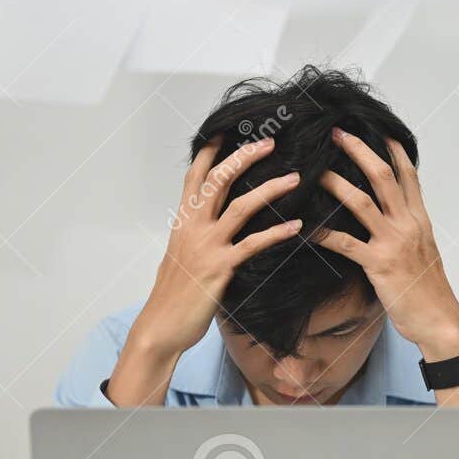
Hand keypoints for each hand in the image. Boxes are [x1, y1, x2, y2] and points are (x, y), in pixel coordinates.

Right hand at [129, 136, 302, 357]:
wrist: (161, 327)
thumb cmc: (172, 296)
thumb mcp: (179, 257)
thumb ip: (193, 236)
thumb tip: (206, 225)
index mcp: (182, 222)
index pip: (195, 178)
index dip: (209, 152)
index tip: (225, 131)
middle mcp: (192, 227)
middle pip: (218, 180)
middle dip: (244, 157)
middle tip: (269, 143)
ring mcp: (206, 246)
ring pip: (239, 206)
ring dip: (269, 190)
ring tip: (294, 179)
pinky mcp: (220, 267)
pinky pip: (253, 244)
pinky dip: (277, 233)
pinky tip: (297, 226)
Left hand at [311, 128, 458, 361]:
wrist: (441, 321)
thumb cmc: (430, 292)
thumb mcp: (424, 253)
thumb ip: (408, 231)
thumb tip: (393, 217)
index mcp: (420, 220)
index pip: (408, 175)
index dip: (393, 149)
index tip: (378, 129)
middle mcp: (408, 225)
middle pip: (383, 176)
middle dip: (360, 151)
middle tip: (337, 134)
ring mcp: (393, 244)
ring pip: (362, 202)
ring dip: (336, 183)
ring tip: (315, 171)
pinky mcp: (379, 265)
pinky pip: (346, 244)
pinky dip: (324, 234)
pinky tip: (306, 228)